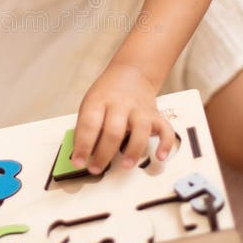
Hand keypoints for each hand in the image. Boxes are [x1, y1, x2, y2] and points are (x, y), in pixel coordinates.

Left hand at [71, 60, 175, 174]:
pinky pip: (165, 129)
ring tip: (125, 166)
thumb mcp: (90, 102)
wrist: (133, 73)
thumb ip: (86, 126)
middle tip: (96, 169)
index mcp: (100, 100)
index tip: (77, 162)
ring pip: (140, 130)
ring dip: (133, 150)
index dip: (83, 145)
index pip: (89, 124)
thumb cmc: (107, 93)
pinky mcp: (156, 115)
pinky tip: (160, 156)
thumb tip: (81, 154)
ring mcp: (140, 109)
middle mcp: (121, 104)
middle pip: (114, 130)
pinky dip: (165, 144)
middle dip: (104, 153)